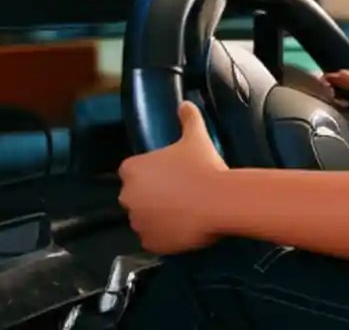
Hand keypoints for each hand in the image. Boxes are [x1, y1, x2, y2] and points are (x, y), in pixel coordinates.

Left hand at [117, 102, 227, 255]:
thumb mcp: (196, 137)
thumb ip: (188, 118)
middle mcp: (128, 196)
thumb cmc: (204, 167)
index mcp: (132, 169)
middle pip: (137, 196)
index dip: (152, 174)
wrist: (220, 201)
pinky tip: (183, 227)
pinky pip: (153, 239)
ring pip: (145, 218)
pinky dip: (164, 235)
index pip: (133, 171)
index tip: (170, 175)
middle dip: (152, 196)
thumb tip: (185, 104)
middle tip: (179, 193)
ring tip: (184, 211)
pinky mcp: (150, 242)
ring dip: (158, 216)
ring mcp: (138, 222)